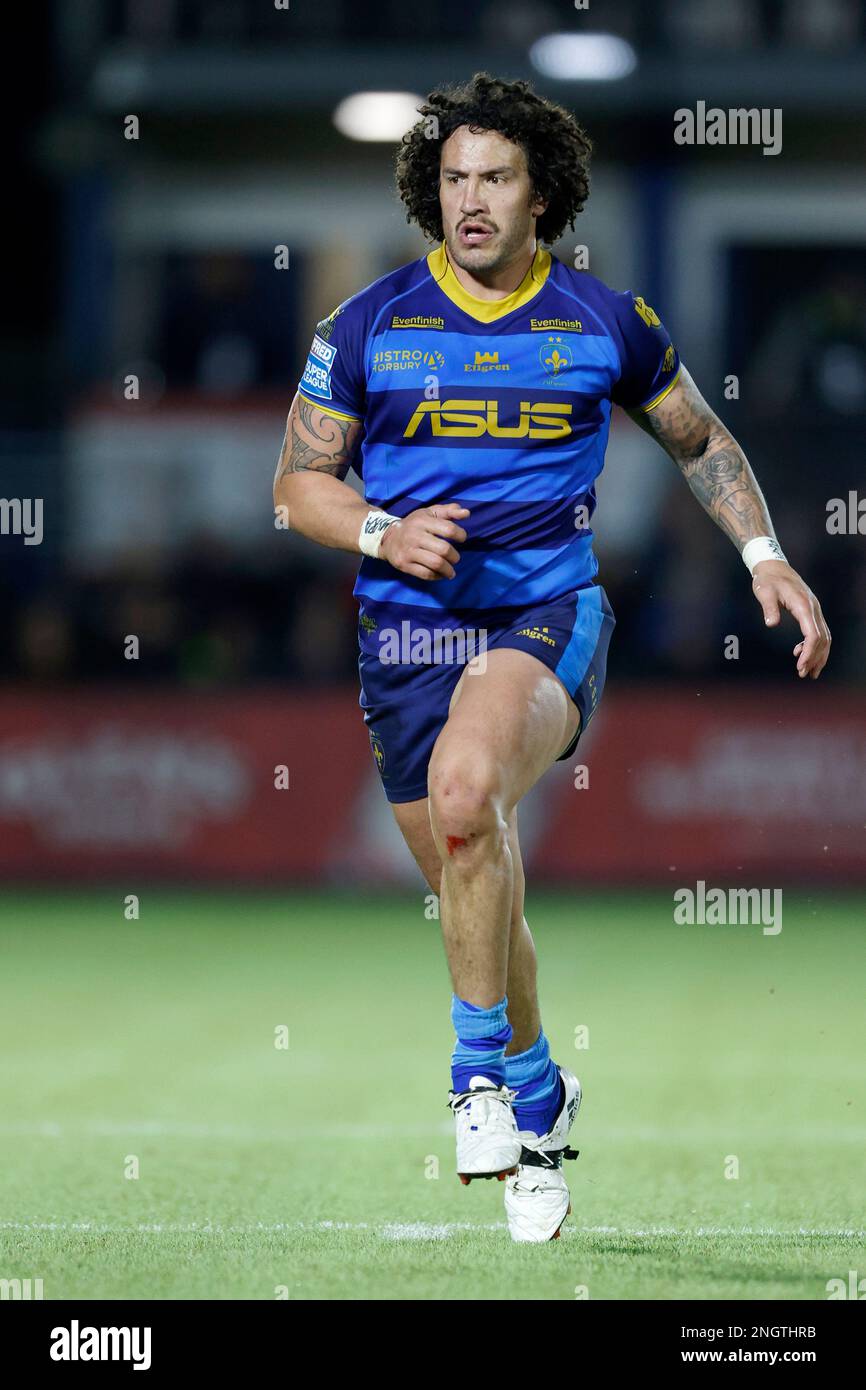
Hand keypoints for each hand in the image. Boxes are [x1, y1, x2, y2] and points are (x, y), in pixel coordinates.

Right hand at [378, 503, 469, 580]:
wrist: (387, 538)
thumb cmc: (414, 525)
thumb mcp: (429, 513)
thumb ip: (448, 511)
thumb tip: (466, 513)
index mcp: (422, 520)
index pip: (448, 529)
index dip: (460, 535)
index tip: (461, 539)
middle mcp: (415, 535)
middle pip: (444, 549)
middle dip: (454, 557)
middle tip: (455, 558)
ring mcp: (408, 551)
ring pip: (436, 564)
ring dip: (448, 570)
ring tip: (451, 571)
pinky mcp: (404, 564)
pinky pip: (426, 574)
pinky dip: (437, 576)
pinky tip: (440, 574)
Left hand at [751, 559, 830, 678]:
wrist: (773, 567)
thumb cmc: (767, 580)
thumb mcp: (764, 592)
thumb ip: (769, 608)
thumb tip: (771, 624)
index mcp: (804, 605)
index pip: (814, 634)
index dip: (809, 652)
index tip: (800, 666)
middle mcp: (813, 608)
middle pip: (823, 638)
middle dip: (815, 658)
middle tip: (802, 674)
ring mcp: (814, 610)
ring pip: (824, 636)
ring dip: (818, 655)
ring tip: (808, 671)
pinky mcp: (810, 611)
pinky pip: (818, 631)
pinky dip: (814, 646)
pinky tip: (800, 653)